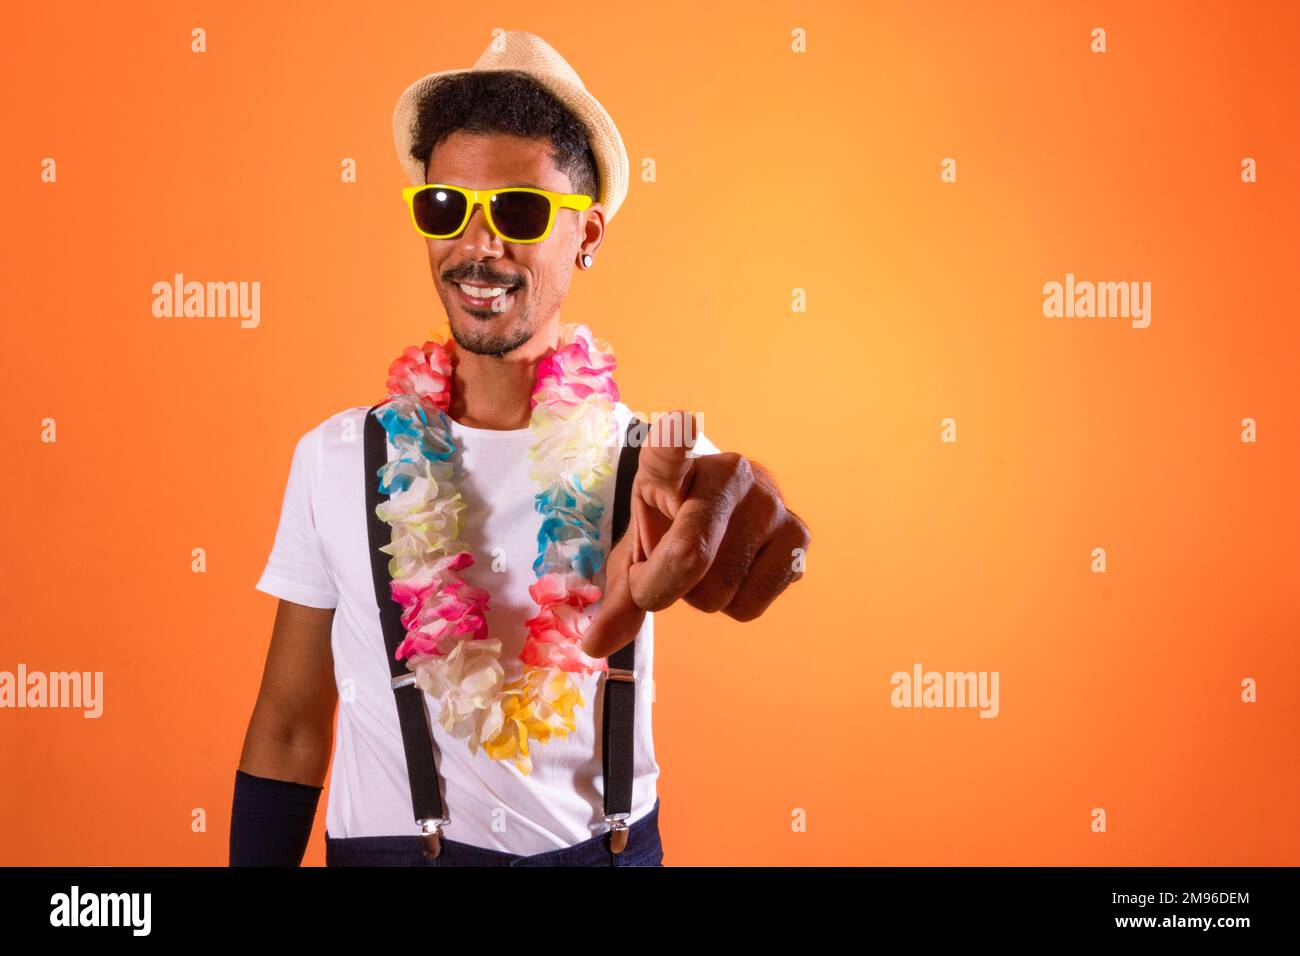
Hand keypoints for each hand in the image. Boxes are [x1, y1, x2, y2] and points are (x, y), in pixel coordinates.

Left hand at [581, 411, 810, 659]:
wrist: (723, 516)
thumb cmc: (671, 530)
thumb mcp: (637, 554)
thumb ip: (619, 598)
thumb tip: (595, 648)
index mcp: (671, 466)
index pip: (671, 449)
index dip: (674, 439)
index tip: (679, 422)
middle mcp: (728, 472)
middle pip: (690, 558)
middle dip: (664, 586)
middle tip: (665, 569)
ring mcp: (770, 501)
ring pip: (719, 591)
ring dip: (703, 596)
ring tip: (709, 563)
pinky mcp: (799, 534)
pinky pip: (750, 605)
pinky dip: (735, 605)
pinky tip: (738, 571)